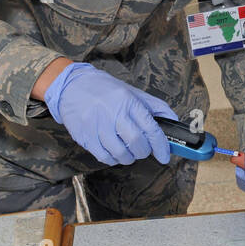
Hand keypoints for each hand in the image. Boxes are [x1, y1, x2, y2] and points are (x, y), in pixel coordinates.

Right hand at [43, 62, 175, 164]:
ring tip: (129, 151)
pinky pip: (104, 157)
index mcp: (128, 101)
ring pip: (120, 153)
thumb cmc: (104, 89)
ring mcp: (97, 126)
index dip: (161, 146)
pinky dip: (113, 159)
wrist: (71, 86)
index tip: (165, 156)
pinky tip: (115, 152)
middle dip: (144, 151)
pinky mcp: (85, 137)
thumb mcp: (132, 92)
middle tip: (143, 150)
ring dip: (129, 158)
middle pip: (137, 143)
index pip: (151, 128)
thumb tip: (173, 121)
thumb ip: (155, 106)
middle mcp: (113, 113)